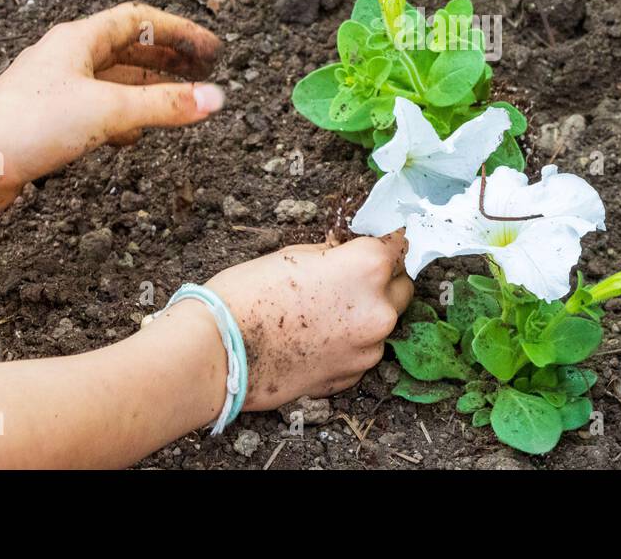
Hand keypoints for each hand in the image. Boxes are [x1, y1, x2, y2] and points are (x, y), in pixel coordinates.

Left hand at [0, 2, 224, 215]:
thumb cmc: (29, 125)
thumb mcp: (109, 110)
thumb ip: (165, 105)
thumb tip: (215, 99)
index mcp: (79, 40)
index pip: (139, 20)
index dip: (179, 31)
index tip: (211, 49)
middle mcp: (67, 58)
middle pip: (128, 48)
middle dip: (169, 58)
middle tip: (204, 72)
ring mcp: (56, 89)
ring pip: (114, 79)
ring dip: (149, 87)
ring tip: (180, 99)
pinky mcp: (48, 120)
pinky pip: (98, 108)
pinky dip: (125, 115)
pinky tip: (136, 134)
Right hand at [203, 231, 413, 409]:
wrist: (218, 352)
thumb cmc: (247, 296)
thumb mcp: (293, 254)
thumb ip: (334, 255)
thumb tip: (346, 255)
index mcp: (368, 267)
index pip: (399, 247)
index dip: (385, 243)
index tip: (378, 244)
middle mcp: (379, 308)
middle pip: (401, 287)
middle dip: (383, 281)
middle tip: (349, 280)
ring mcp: (369, 348)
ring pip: (383, 323)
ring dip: (365, 316)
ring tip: (322, 313)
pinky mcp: (353, 376)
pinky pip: (363, 351)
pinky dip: (349, 344)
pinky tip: (315, 338)